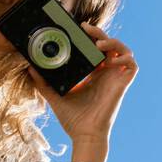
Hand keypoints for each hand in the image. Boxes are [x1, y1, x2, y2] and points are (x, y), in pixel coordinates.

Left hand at [25, 23, 137, 141]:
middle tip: (86, 27)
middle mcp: (106, 74)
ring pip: (124, 50)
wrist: (83, 134)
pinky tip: (111, 59)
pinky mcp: (122, 84)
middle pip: (109, 45)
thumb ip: (42, 81)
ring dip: (114, 42)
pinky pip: (132, 65)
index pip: (96, 49)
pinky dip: (125, 57)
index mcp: (93, 74)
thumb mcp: (53, 95)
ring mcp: (115, 78)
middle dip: (100, 32)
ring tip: (98, 43)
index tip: (79, 28)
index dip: (91, 36)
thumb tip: (29, 67)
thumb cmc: (72, 119)